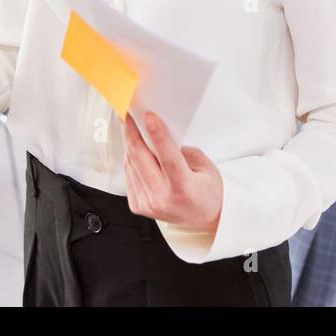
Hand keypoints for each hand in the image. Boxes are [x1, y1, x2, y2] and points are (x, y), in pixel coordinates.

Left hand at [122, 111, 222, 233]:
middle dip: (132, 133)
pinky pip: (128, 176)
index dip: (157, 134)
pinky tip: (133, 149)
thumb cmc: (207, 193)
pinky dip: (130, 160)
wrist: (204, 219)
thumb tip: (161, 133)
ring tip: (129, 128)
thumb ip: (184, 150)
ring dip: (129, 144)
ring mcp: (148, 204)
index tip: (148, 116)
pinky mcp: (138, 206)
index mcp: (183, 188)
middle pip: (141, 159)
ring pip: (131, 165)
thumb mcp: (206, 168)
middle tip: (128, 116)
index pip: (167, 157)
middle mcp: (163, 198)